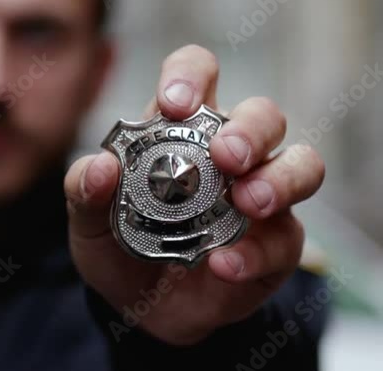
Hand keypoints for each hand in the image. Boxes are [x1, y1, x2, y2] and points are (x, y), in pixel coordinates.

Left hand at [64, 44, 324, 344]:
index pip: (197, 74)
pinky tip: (222, 264)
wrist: (139, 310)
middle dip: (249, 129)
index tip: (176, 103)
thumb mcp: (87, 220)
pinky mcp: (278, 243)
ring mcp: (260, 195)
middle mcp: (228, 153)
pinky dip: (256, 252)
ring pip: (302, 164)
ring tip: (248, 201)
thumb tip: (100, 166)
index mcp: (178, 129)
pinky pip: (286, 239)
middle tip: (226, 155)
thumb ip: (84, 189)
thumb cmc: (117, 245)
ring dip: (280, 178)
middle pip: (262, 114)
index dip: (191, 76)